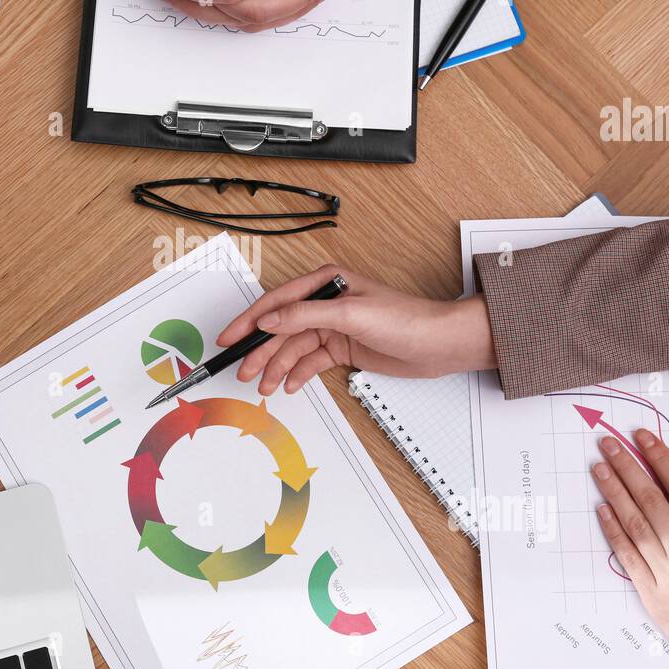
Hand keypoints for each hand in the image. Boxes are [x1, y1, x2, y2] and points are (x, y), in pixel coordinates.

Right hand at [215, 265, 495, 395]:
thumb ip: (305, 315)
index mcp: (325, 283)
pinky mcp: (342, 348)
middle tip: (242, 371)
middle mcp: (326, 303)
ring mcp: (333, 327)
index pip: (277, 301)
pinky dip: (298, 373)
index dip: (250, 320)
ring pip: (294, 348)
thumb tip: (269, 320)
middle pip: (281, 328)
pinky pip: (311, 361)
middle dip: (260, 350)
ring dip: (277, 366)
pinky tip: (288, 385)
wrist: (438, 345)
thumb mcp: (350, 314)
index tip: (229, 337)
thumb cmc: (405, 320)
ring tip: (263, 385)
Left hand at [592, 429, 668, 668]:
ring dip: (612, 492)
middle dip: (627, 466)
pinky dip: (613, 530)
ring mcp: (666, 574)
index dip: (658, 458)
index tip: (642, 438)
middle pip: (649, 499)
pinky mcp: (651, 595)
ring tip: (599, 468)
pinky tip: (602, 510)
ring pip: (633, 523)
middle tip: (608, 443)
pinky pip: (626, 555)